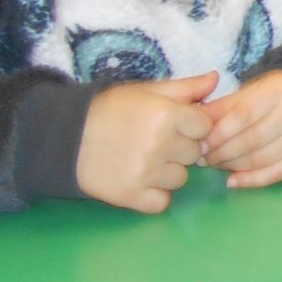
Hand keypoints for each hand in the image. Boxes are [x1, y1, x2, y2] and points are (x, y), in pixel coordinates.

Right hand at [76, 71, 215, 213]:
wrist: (65, 137)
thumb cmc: (110, 110)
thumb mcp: (147, 91)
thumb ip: (185, 87)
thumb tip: (216, 79)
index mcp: (167, 115)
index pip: (205, 127)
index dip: (192, 125)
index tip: (174, 124)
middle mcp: (159, 145)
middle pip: (194, 154)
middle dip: (180, 148)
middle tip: (155, 141)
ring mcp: (145, 173)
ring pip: (181, 179)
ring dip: (168, 172)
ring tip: (145, 159)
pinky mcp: (130, 196)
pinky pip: (162, 203)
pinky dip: (154, 195)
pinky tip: (141, 180)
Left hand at [201, 71, 281, 188]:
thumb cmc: (274, 98)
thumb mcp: (251, 92)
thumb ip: (223, 107)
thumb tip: (196, 123)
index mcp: (279, 90)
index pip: (242, 115)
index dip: (218, 133)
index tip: (200, 144)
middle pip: (251, 140)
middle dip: (222, 153)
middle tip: (204, 159)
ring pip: (261, 159)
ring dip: (232, 166)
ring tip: (217, 165)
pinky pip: (276, 174)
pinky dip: (251, 180)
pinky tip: (233, 181)